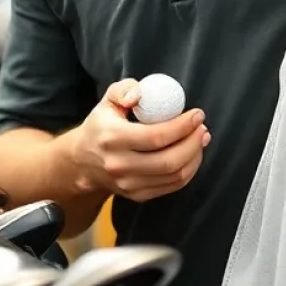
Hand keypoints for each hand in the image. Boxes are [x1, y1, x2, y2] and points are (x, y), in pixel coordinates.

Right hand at [69, 79, 209, 202]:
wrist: (83, 162)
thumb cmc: (101, 126)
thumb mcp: (107, 100)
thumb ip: (123, 89)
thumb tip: (138, 95)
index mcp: (112, 139)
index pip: (156, 137)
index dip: (182, 126)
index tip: (197, 115)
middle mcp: (120, 165)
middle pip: (169, 161)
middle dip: (193, 143)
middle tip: (202, 128)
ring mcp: (129, 184)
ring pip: (173, 176)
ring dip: (194, 157)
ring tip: (201, 139)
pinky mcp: (137, 196)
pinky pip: (171, 187)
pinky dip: (188, 171)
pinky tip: (192, 155)